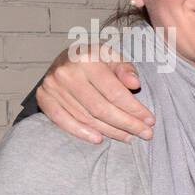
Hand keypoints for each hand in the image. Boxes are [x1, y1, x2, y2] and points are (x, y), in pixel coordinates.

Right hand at [37, 43, 153, 143]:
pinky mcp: (43, 98)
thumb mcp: (113, 55)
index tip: (150, 120)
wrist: (66, 57)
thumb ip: (125, 68)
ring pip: (85, 117)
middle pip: (101, 108)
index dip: (134, 109)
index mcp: (86, 60)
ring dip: (110, 131)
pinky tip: (99, 139)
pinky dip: (80, 132)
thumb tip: (134, 83)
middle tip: (145, 134)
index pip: (114, 92)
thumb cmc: (95, 58)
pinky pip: (62, 120)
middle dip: (126, 124)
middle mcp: (67, 73)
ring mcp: (52, 87)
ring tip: (128, 137)